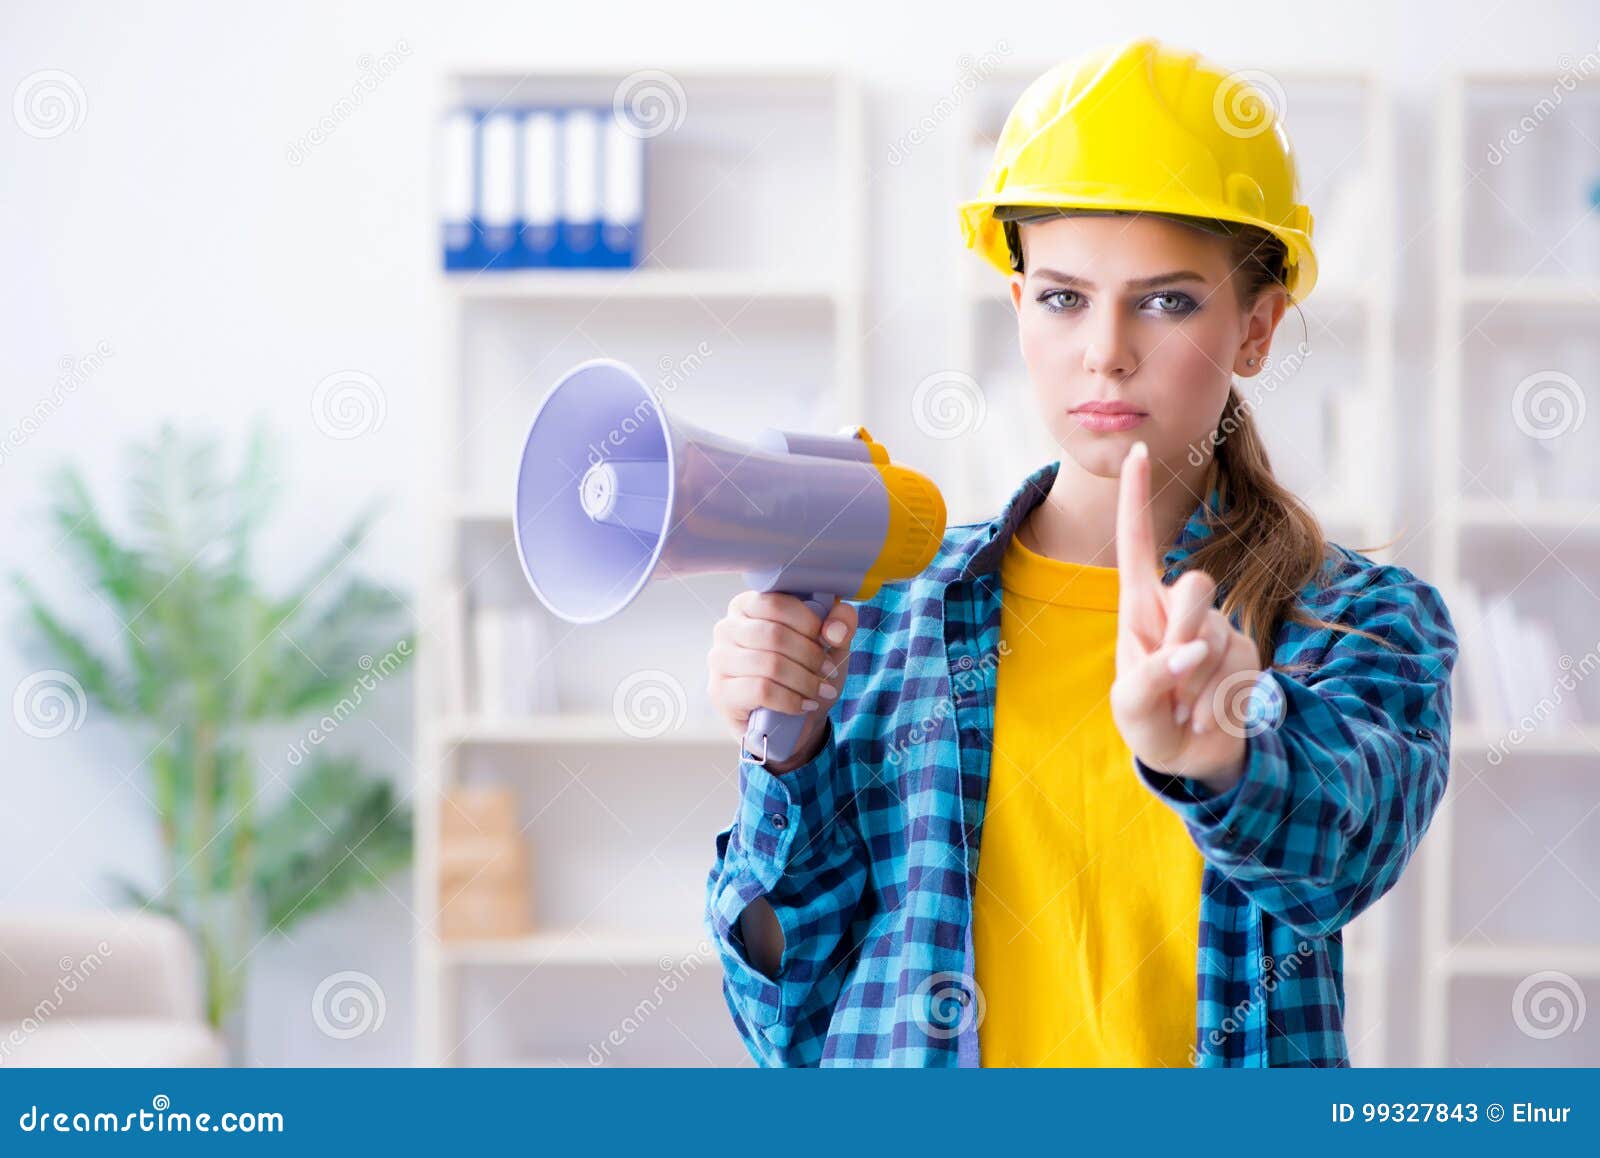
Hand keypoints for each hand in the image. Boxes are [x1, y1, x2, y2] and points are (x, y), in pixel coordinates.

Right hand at [707, 592, 857, 772]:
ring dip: (804, 681)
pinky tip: (803, 705)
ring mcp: (719, 661)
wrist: (790, 722)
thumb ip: (840, 623)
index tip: (828, 641)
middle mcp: (726, 628)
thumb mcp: (830, 644)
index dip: (809, 623)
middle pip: (774, 635)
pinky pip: (761, 690)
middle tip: (828, 672)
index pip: (776, 603)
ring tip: (820, 691)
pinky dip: (791, 700)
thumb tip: (834, 629)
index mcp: (748, 605)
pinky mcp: (721, 692)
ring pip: (770, 664)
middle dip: (810, 656)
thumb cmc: (804, 673)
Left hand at [1109, 441, 1258, 789]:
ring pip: (1218, 636)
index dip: (1135, 498)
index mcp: (1140, 607)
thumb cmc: (1150, 723)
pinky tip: (1205, 719)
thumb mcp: (1132, 708)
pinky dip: (1217, 702)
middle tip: (1174, 679)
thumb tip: (1191, 652)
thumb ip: (1150, 678)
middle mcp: (1179, 607)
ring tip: (1183, 713)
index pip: (1137, 542)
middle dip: (1187, 633)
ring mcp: (1216, 626)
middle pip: (1196, 587)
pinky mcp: (1245, 650)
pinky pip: (1238, 668)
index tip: (1136, 451)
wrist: (1194, 756)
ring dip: (1198, 685)